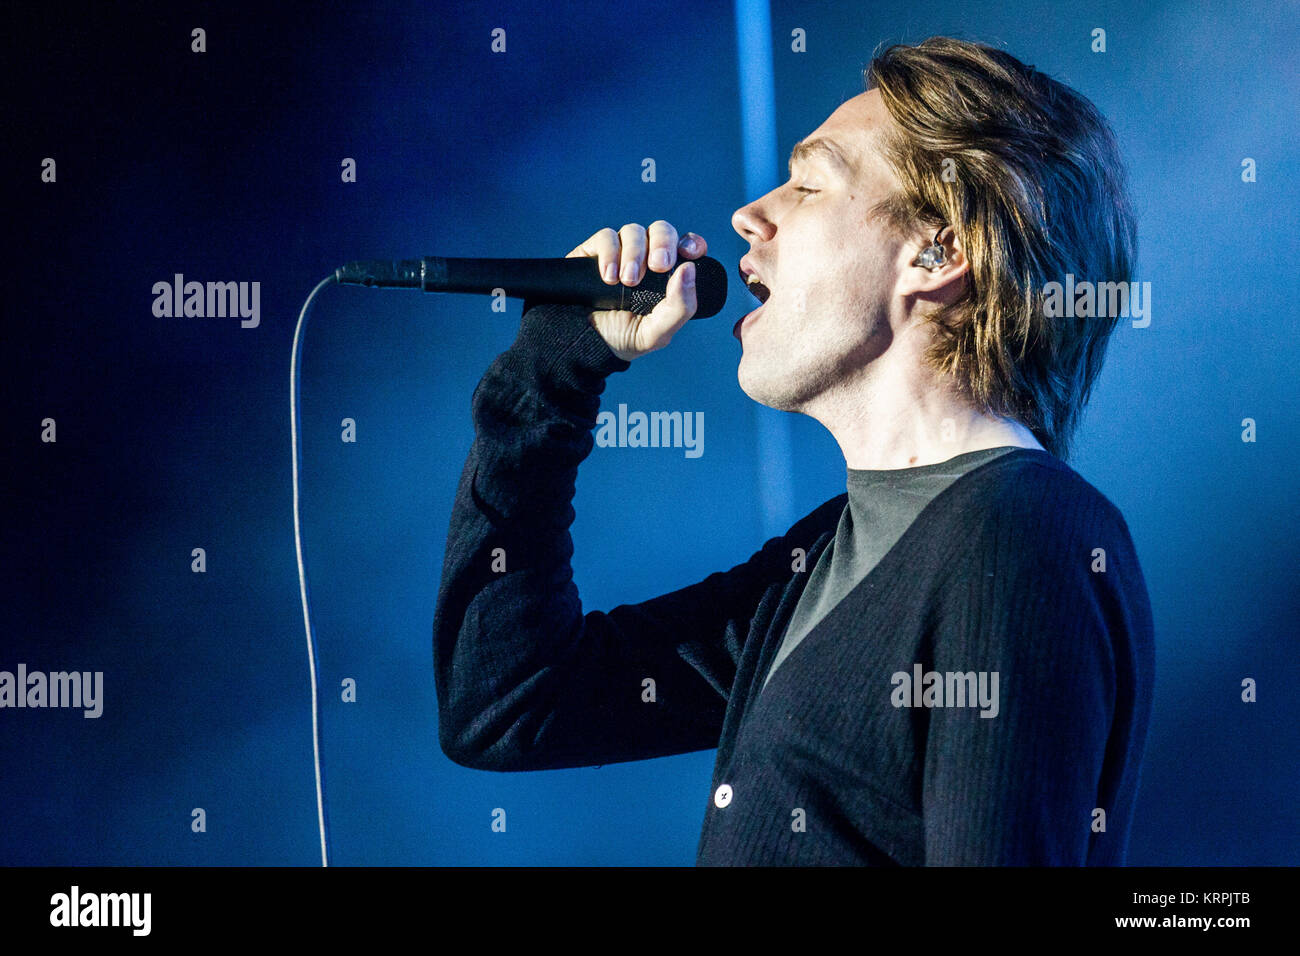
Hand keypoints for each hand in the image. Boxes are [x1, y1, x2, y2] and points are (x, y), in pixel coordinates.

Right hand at [565, 221, 707, 360]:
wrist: (580, 342)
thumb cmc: (620, 339)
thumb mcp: (655, 333)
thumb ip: (680, 307)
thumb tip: (689, 269)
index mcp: (667, 277)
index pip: (686, 248)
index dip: (692, 243)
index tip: (689, 253)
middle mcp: (646, 259)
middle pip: (662, 230)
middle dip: (663, 243)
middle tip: (659, 266)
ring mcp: (621, 252)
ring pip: (635, 230)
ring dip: (634, 253)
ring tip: (626, 281)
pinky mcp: (595, 250)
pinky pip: (607, 236)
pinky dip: (610, 253)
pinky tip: (608, 277)